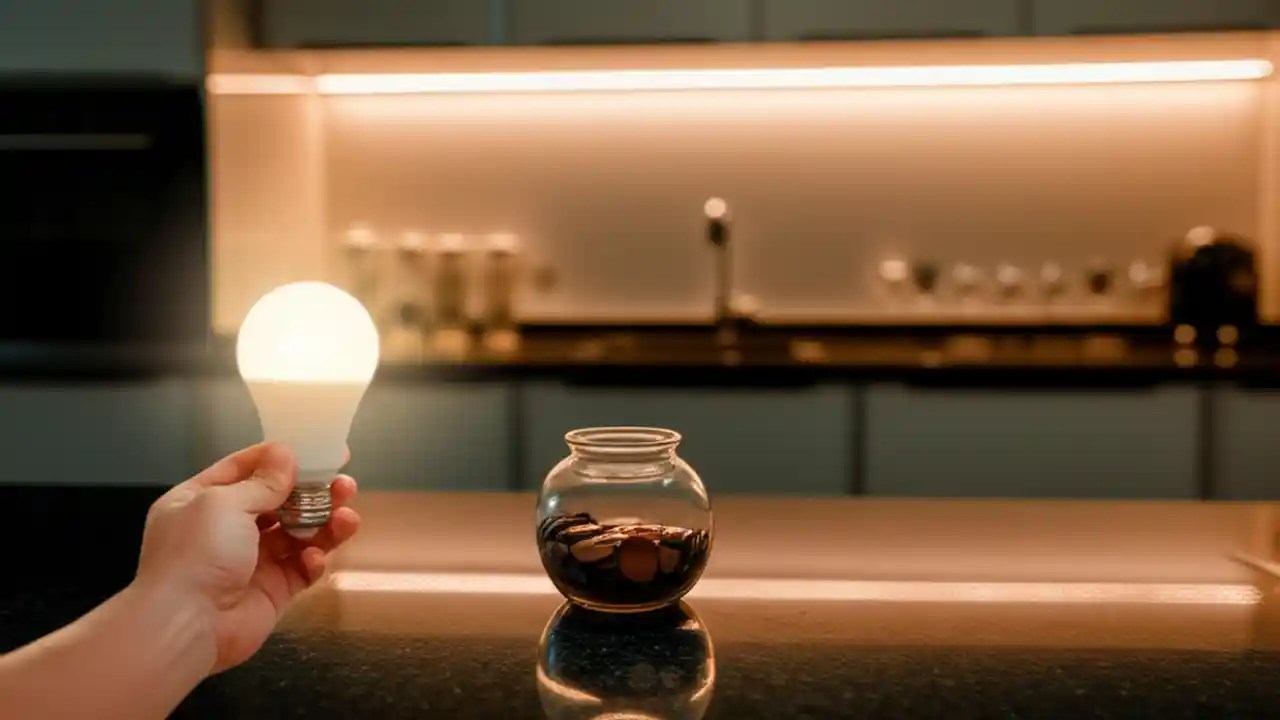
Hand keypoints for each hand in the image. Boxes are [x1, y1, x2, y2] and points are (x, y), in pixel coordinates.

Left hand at [134, 443, 360, 673]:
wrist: (186, 626)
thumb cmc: (196, 555)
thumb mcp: (223, 504)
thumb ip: (262, 482)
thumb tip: (286, 455)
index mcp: (201, 501)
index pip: (246, 469)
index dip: (281, 458)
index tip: (319, 449)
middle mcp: (226, 529)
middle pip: (280, 501)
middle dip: (313, 492)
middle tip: (344, 486)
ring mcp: (251, 561)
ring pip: (298, 534)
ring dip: (324, 524)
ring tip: (348, 518)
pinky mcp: (272, 591)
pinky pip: (301, 569)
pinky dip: (312, 561)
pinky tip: (314, 558)